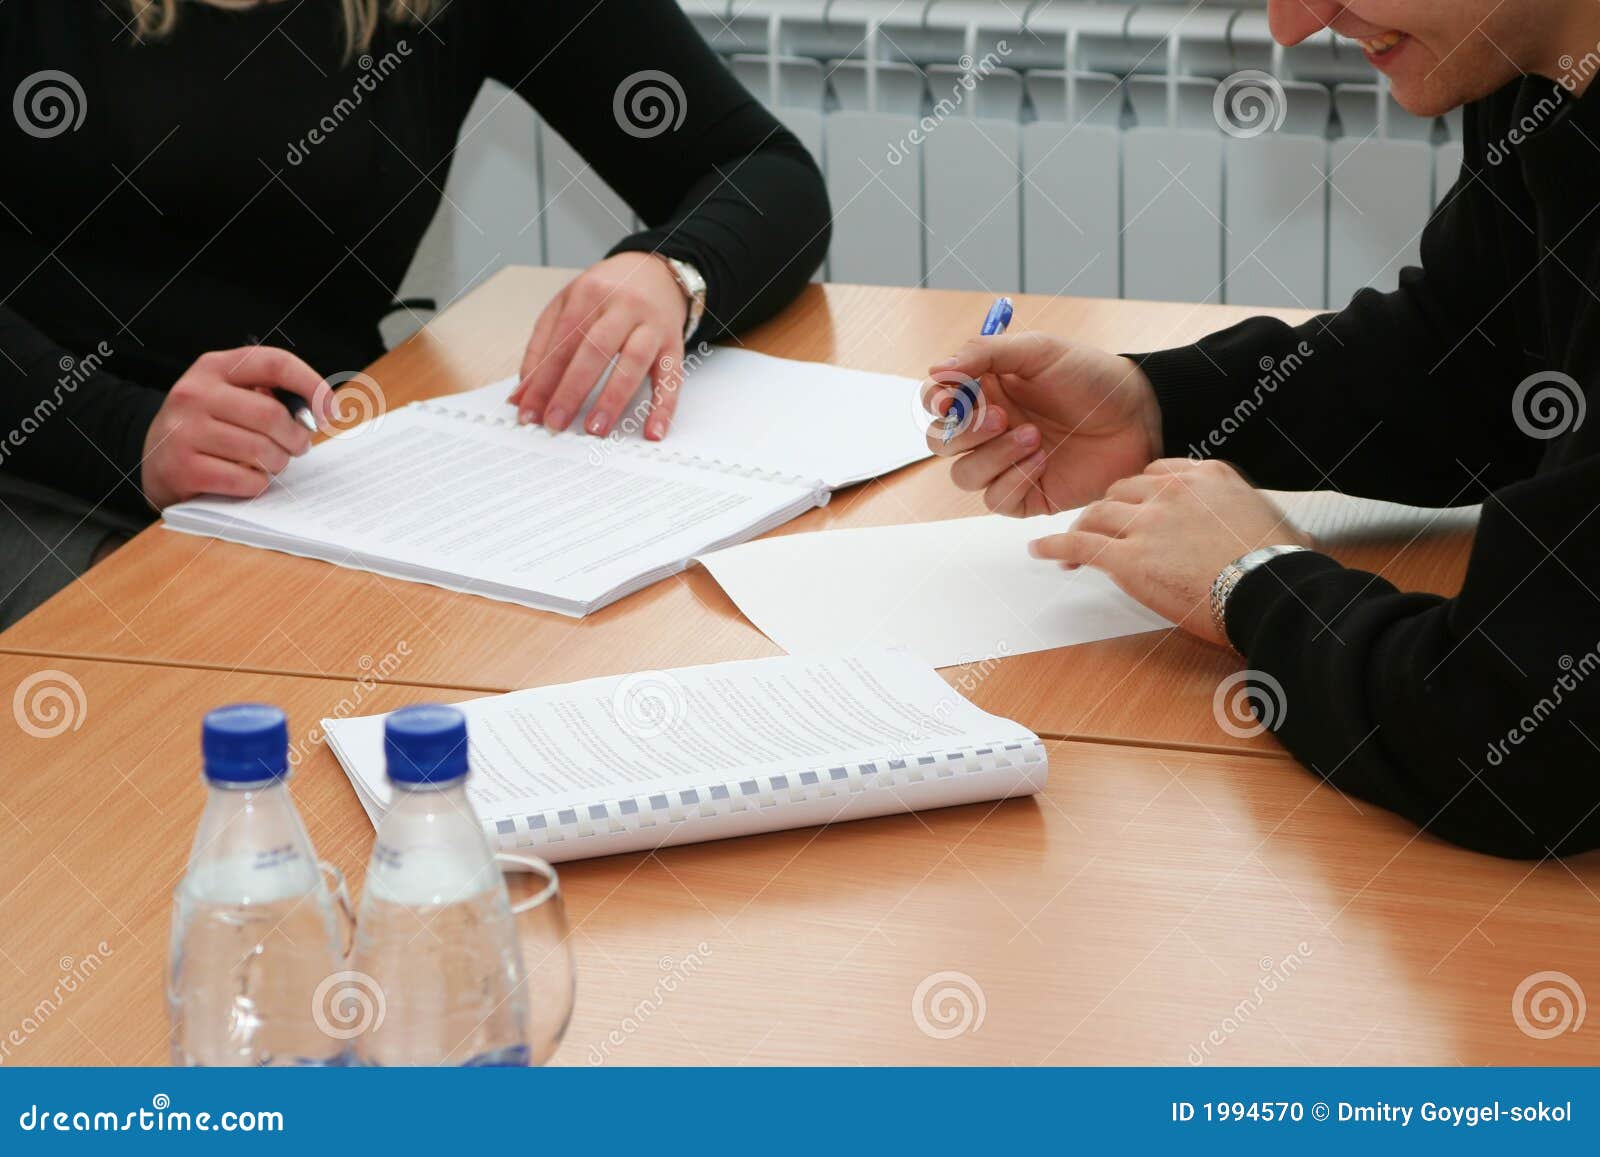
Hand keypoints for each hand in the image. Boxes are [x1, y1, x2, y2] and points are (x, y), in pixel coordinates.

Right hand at [141, 346, 331, 508]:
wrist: (154, 461)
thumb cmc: (209, 427)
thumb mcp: (229, 397)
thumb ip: (269, 396)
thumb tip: (319, 412)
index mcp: (213, 367)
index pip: (275, 363)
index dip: (311, 385)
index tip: (329, 410)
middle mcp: (194, 393)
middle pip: (272, 415)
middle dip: (297, 437)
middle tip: (298, 446)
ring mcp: (184, 430)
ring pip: (262, 451)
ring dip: (278, 463)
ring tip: (272, 462)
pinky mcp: (182, 468)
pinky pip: (245, 480)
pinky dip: (258, 484)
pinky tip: (248, 479)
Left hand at [509, 252, 688, 439]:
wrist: (658, 272)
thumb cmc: (608, 293)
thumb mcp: (567, 305)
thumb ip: (543, 346)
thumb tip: (523, 393)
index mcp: (589, 293)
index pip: (561, 343)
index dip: (542, 380)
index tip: (529, 412)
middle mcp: (623, 305)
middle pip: (594, 350)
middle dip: (571, 391)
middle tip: (555, 423)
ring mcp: (652, 324)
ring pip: (633, 362)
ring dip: (613, 399)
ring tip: (595, 429)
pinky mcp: (674, 343)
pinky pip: (672, 377)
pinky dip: (663, 407)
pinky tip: (653, 431)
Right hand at [924, 332, 1162, 516]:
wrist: (1139, 414)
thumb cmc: (1091, 377)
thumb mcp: (1038, 351)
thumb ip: (985, 353)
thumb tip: (936, 368)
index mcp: (985, 393)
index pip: (936, 403)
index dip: (935, 401)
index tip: (952, 396)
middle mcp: (989, 431)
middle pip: (941, 444)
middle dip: (965, 433)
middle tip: (1002, 418)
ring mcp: (1006, 465)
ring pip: (964, 476)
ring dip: (993, 457)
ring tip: (1034, 437)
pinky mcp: (1028, 495)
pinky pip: (996, 500)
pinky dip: (1013, 480)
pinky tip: (1043, 461)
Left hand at [1027, 458, 1314, 645]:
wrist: (1272, 591)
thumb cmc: (1281, 565)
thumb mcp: (1266, 517)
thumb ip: (1240, 511)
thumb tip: (1248, 527)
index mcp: (1206, 474)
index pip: (1155, 474)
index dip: (1137, 493)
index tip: (1130, 507)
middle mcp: (1172, 490)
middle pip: (1121, 491)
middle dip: (1106, 510)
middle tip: (1097, 529)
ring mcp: (1148, 521)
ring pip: (1097, 514)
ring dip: (1080, 529)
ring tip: (1068, 545)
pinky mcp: (1129, 557)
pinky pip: (1080, 544)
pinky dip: (1055, 545)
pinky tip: (1041, 551)